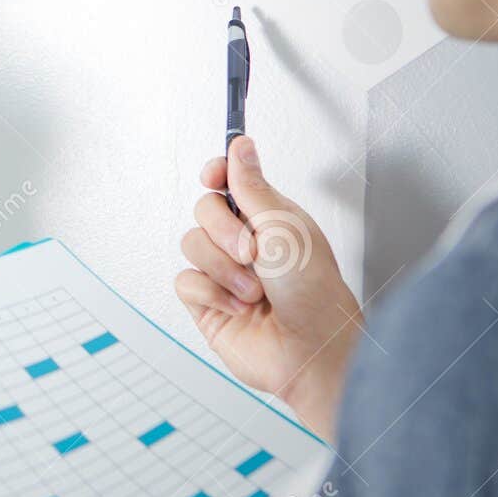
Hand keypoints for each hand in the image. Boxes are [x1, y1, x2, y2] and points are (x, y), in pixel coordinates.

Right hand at [174, 136, 363, 441]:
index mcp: (268, 217)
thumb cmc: (313, 292)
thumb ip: (251, 186)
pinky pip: (184, 280)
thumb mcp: (284, 227)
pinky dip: (211, 293)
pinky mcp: (207, 302)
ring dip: (223, 268)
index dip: (216, 173)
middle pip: (203, 209)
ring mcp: (223, 271)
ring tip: (254, 291)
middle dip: (224, 231)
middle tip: (253, 253)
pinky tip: (237, 307)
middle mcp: (244, 241)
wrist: (311, 352)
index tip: (214, 176)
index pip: (227, 181)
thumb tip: (241, 144)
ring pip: (190, 244)